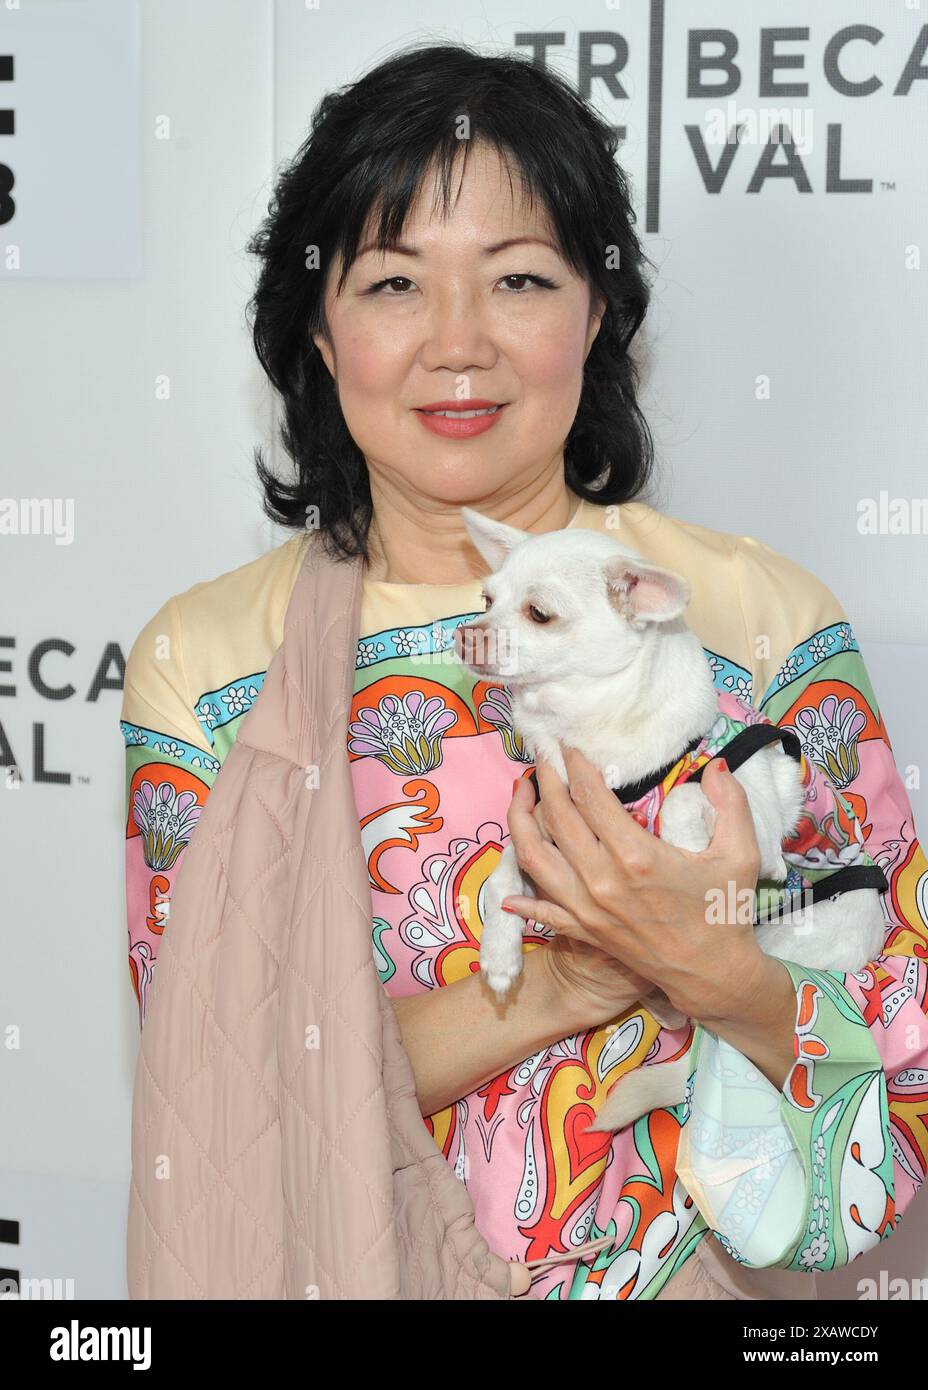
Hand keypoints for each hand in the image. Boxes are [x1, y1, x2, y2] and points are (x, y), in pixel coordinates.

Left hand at [501, 745, 764, 1022]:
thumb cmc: (726, 913)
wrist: (713, 975)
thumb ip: (730, 803)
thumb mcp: (740, 854)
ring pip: (534, 857)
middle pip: (558, 819)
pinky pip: (541, 909)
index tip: (569, 745)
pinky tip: (508, 889)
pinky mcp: (583, 930)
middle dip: (546, 781)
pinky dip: (522, 896)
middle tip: (542, 756)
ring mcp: (587, 908)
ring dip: (520, 821)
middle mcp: (602, 880)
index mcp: (637, 857)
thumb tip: (713, 764)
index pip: (591, 797)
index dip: (576, 766)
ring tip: (520, 795)